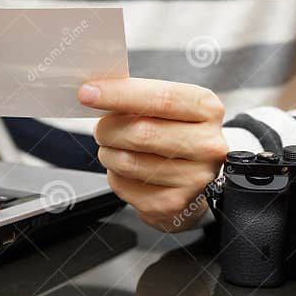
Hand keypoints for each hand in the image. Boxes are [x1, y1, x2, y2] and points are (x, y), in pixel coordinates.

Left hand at [78, 78, 227, 231]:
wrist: (194, 177)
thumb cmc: (177, 133)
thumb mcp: (169, 107)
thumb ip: (139, 96)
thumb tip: (97, 92)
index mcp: (207, 109)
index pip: (161, 99)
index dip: (119, 94)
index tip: (88, 92)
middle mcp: (206, 145)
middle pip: (142, 133)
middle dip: (108, 128)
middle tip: (102, 128)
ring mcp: (193, 179)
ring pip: (128, 162)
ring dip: (108, 153)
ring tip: (115, 149)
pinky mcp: (173, 204)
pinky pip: (124, 186)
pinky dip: (115, 175)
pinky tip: (127, 171)